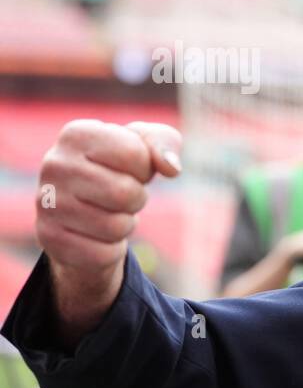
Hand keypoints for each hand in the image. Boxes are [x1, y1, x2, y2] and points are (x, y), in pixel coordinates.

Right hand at [36, 119, 182, 341]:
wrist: (81, 213)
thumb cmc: (118, 172)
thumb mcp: (144, 147)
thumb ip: (164, 142)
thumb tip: (171, 167)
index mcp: (77, 134)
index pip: (135, 154)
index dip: (144, 168)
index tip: (129, 169)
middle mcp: (54, 164)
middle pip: (126, 193)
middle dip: (136, 199)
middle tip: (121, 196)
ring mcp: (47, 202)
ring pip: (116, 226)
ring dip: (124, 224)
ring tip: (106, 213)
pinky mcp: (49, 238)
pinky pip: (104, 252)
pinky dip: (110, 248)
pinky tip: (93, 235)